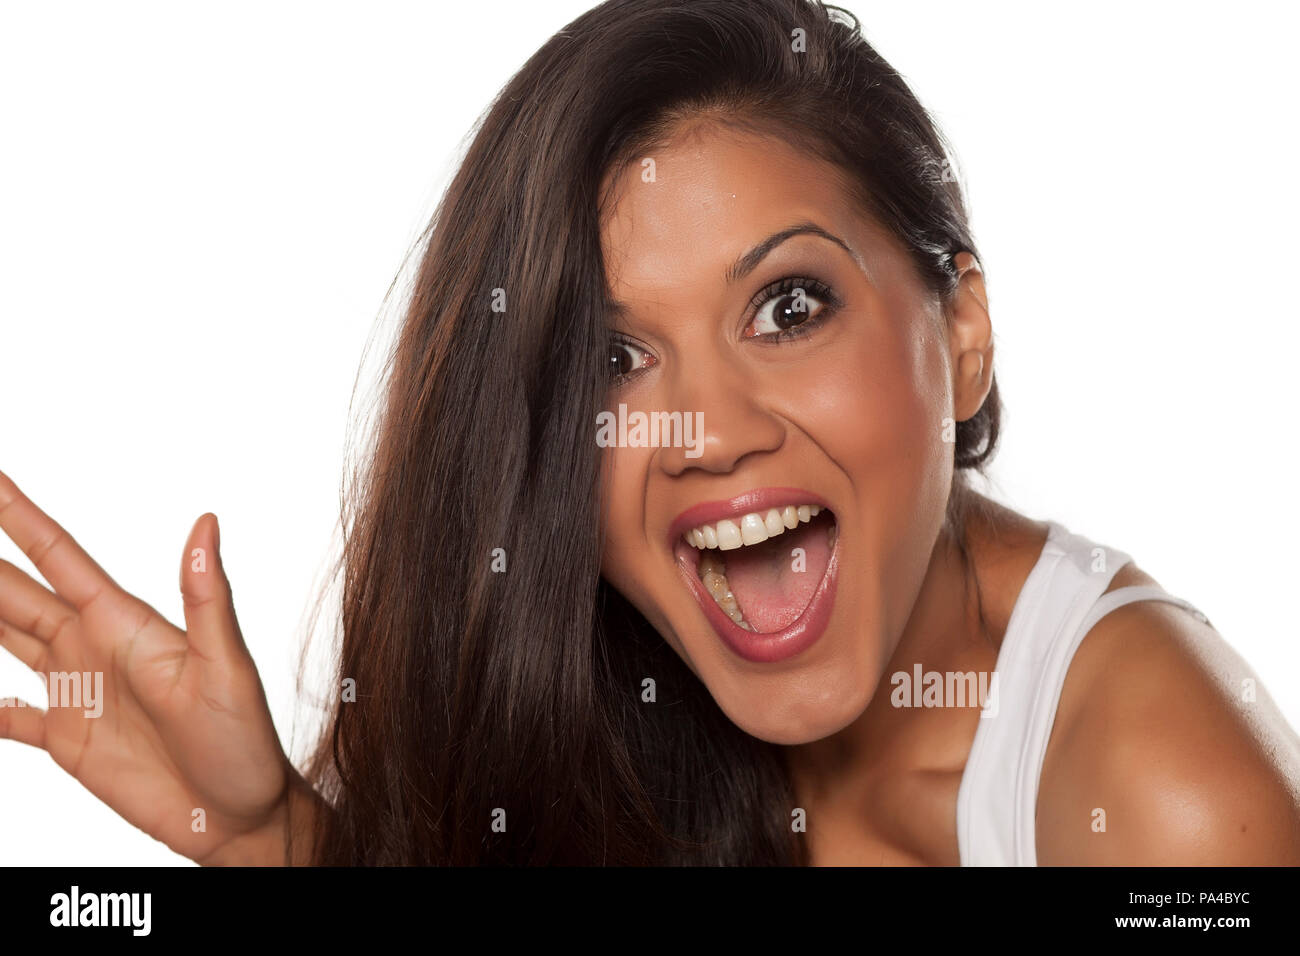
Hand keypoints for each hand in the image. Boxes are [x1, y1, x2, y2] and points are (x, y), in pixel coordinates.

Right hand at [0, 470, 301, 863]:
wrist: (241, 817)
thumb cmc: (245, 743)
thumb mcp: (227, 668)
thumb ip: (207, 598)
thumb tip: (207, 523)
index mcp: (125, 624)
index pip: (59, 557)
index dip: (19, 517)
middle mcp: (94, 647)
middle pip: (15, 592)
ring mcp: (78, 691)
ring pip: (4, 637)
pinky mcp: (67, 739)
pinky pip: (10, 714)